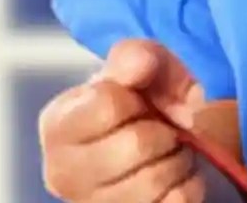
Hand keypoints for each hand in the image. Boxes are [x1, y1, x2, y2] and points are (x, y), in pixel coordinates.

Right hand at [40, 39, 207, 201]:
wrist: (157, 143)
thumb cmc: (144, 101)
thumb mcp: (144, 66)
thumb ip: (138, 57)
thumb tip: (138, 66)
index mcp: (58, 124)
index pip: (107, 105)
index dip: (138, 99)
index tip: (138, 102)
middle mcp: (62, 171)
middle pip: (137, 144)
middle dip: (164, 130)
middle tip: (160, 129)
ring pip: (156, 178)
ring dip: (177, 158)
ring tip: (166, 151)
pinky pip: (177, 201)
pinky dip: (188, 183)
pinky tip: (174, 176)